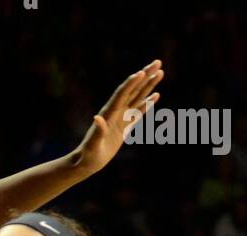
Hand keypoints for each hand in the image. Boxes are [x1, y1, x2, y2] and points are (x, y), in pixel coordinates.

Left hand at [68, 61, 164, 179]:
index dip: (131, 83)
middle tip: (158, 62)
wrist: (86, 163)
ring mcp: (121, 118)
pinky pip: (138, 112)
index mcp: (108, 113)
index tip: (142, 72)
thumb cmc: (88, 155)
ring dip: (149, 85)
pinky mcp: (125, 127)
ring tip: (160, 72)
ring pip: (138, 97)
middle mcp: (115, 112)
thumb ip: (97, 132)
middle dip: (145, 76)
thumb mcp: (92, 145)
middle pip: (133, 89)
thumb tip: (97, 117)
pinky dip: (147, 103)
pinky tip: (156, 95)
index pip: (122, 94)